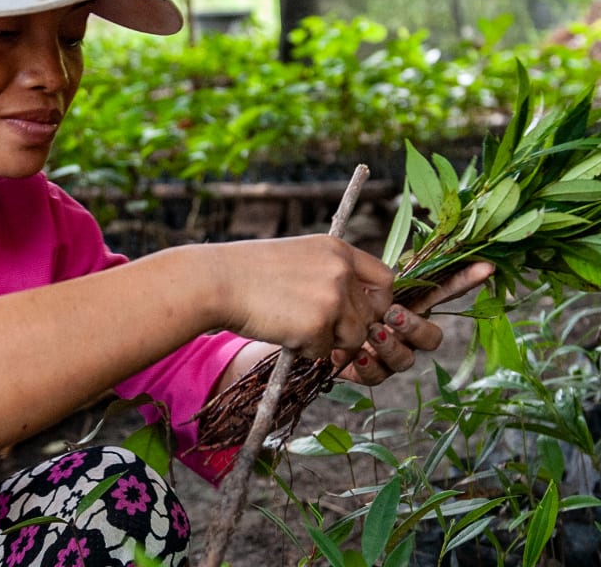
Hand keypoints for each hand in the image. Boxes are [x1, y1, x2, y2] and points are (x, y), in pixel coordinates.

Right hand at [209, 234, 394, 358]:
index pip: (385, 279)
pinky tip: (282, 331)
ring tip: (293, 326)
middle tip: (314, 327)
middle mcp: (342, 270)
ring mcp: (333, 297)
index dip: (377, 301)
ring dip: (327, 340)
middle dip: (347, 328)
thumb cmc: (248, 273)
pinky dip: (305, 349)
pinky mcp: (319, 324)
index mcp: (338, 250)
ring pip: (353, 337)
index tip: (357, 313)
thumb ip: (329, 274)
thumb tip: (353, 306)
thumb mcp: (297, 257)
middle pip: (370, 315)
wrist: (216, 282)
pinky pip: (325, 351)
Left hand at [333, 261, 494, 384]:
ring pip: (405, 359)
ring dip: (390, 346)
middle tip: (393, 314)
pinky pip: (377, 376)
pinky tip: (356, 355)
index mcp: (408, 305)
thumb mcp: (357, 279)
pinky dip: (368, 366)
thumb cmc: (336, 297)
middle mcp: (405, 334)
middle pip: (432, 338)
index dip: (465, 281)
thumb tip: (395, 273)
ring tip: (372, 332)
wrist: (307, 320)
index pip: (442, 292)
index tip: (486, 266)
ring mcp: (389, 356)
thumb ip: (377, 276)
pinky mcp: (368, 373)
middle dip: (416, 328)